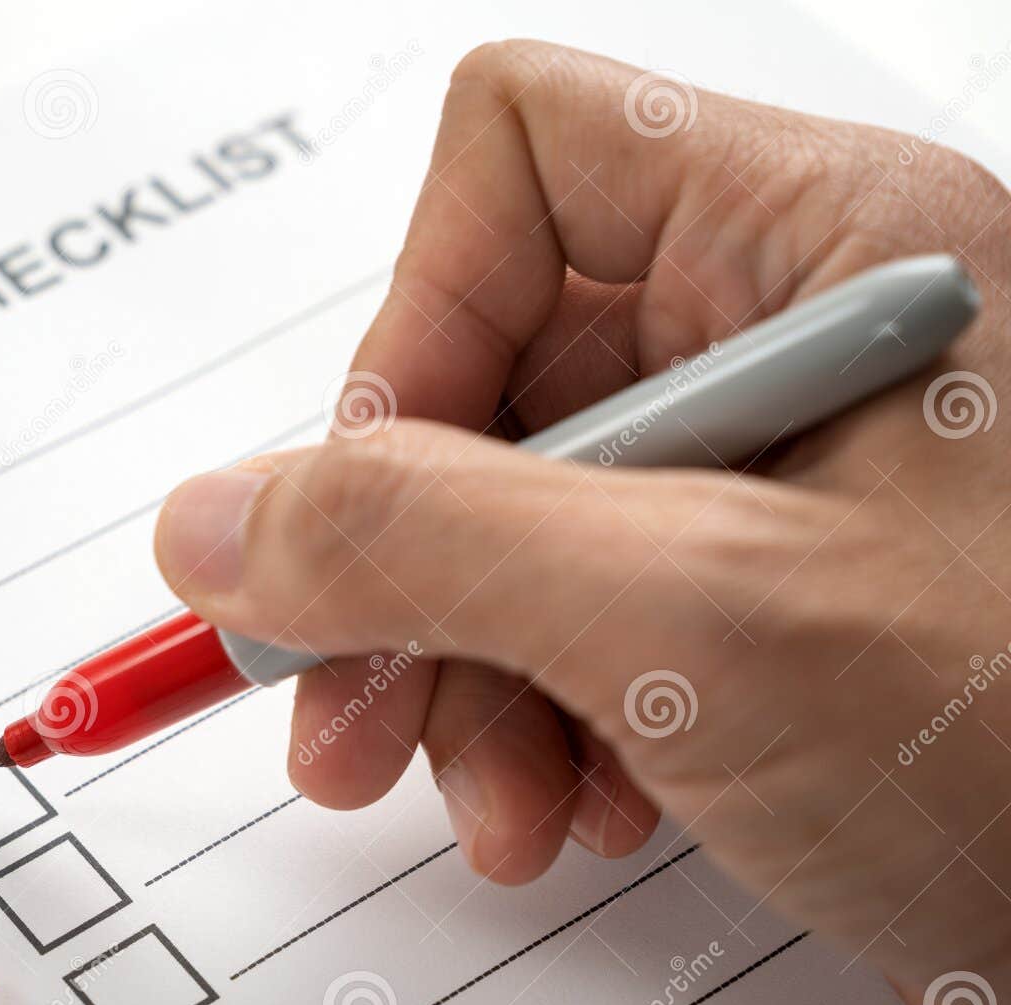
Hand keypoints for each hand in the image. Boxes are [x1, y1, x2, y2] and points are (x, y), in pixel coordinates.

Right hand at [154, 41, 1010, 1004]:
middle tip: (349, 704)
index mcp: (821, 242)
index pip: (520, 163)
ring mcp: (774, 470)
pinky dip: (539, 715)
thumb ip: (426, 544)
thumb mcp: (701, 625)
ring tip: (495, 801)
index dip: (415, 322)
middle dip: (409, 564)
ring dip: (463, 671)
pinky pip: (575, 606)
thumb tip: (222, 524)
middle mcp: (789, 332)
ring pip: (512, 511)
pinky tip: (578, 802)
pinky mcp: (758, 592)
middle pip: (488, 370)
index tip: (378, 498)